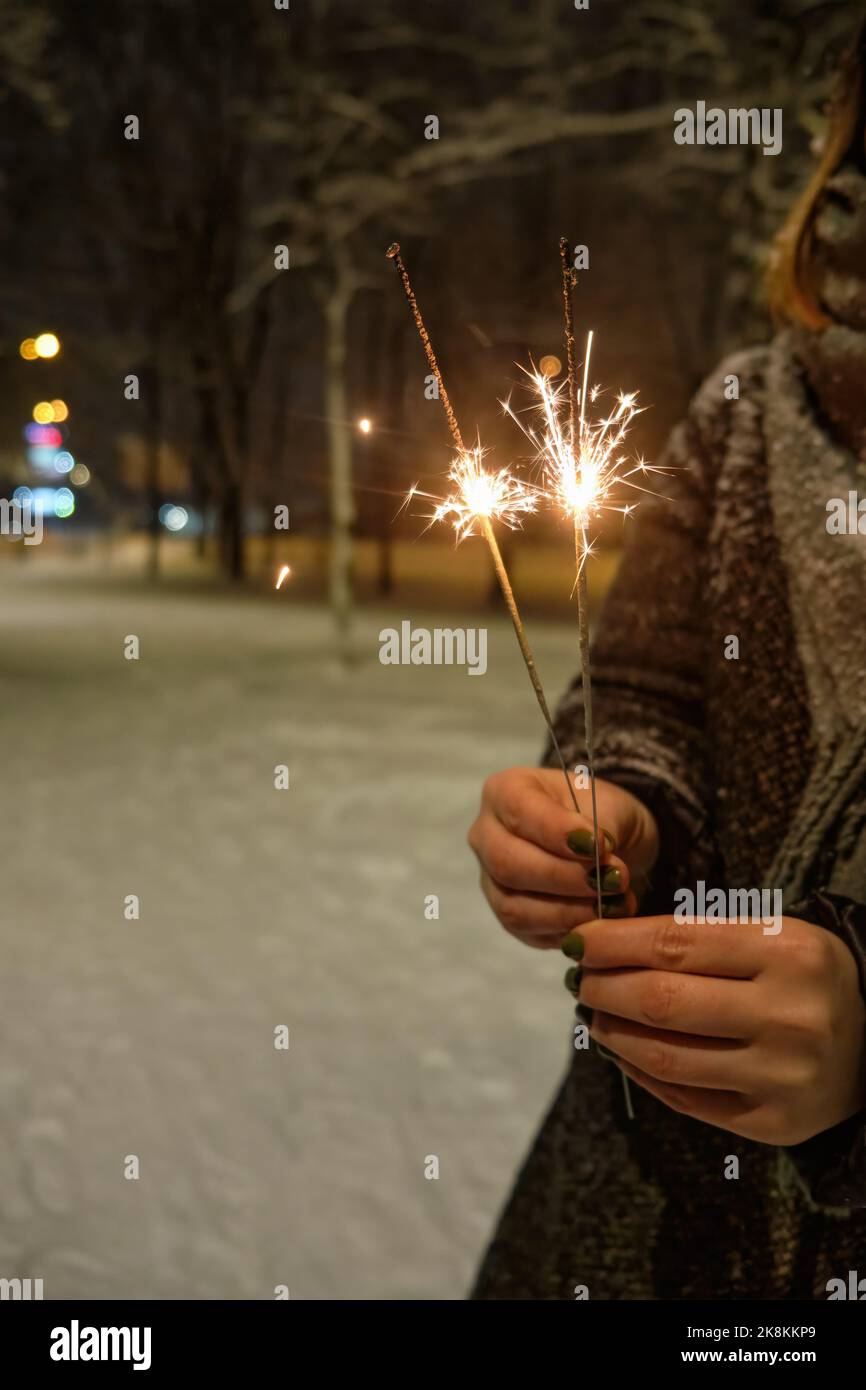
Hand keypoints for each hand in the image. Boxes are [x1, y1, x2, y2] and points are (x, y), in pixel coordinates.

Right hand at [467, 767, 658, 949]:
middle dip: (563, 877)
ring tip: (613, 903)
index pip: (519, 811)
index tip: (600, 845)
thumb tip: (601, 859)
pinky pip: (530, 932)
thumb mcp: (611, 805)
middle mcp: (487, 836)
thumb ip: (603, 827)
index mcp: (505, 792)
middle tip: (611, 880)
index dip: (557, 832)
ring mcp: (493, 880)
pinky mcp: (509, 917)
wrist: (607, 845)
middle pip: (506, 863)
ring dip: (569, 911)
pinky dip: (569, 930)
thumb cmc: (603, 814)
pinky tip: (602, 919)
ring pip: (514, 906)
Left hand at [570, 914, 865, 1143]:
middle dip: (604, 989)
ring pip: (665, 1057)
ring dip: (612, 1033)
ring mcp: (782, 1076)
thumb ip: (692, 937)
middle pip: (662, 1001)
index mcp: (788, 952)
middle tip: (580, 981)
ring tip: (595, 1015)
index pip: (674, 944)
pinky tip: (623, 1050)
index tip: (576, 941)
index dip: (612, 944)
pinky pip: (686, 1099)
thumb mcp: (766, 934)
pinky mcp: (773, 1123)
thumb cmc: (800, 976)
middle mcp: (789, 1016)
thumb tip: (599, 947)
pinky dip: (641, 1072)